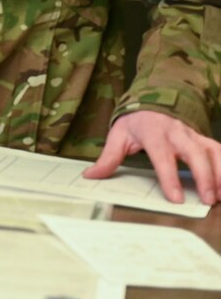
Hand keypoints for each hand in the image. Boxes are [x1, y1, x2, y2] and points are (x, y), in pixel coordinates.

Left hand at [82, 110, 220, 204]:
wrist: (153, 99)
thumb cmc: (136, 121)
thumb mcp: (118, 135)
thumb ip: (108, 158)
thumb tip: (90, 176)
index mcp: (153, 132)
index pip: (162, 156)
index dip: (169, 177)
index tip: (176, 197)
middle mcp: (177, 132)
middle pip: (194, 153)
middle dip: (203, 177)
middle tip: (207, 199)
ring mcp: (194, 134)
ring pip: (212, 152)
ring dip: (219, 173)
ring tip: (220, 196)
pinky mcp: (205, 139)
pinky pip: (220, 151)